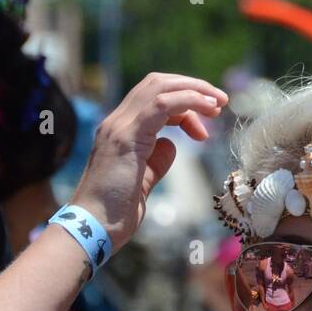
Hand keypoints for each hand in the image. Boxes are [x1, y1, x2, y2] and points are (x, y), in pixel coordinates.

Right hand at [71, 72, 227, 252]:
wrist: (92, 227)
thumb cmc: (115, 212)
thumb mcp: (142, 181)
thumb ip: (156, 160)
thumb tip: (171, 146)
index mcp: (120, 131)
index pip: (152, 98)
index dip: (183, 104)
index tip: (204, 127)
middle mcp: (117, 122)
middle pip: (157, 84)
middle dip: (192, 87)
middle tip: (219, 102)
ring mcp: (119, 127)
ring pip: (159, 87)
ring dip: (194, 90)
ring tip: (217, 104)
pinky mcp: (126, 137)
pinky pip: (161, 104)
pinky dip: (188, 100)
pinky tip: (206, 107)